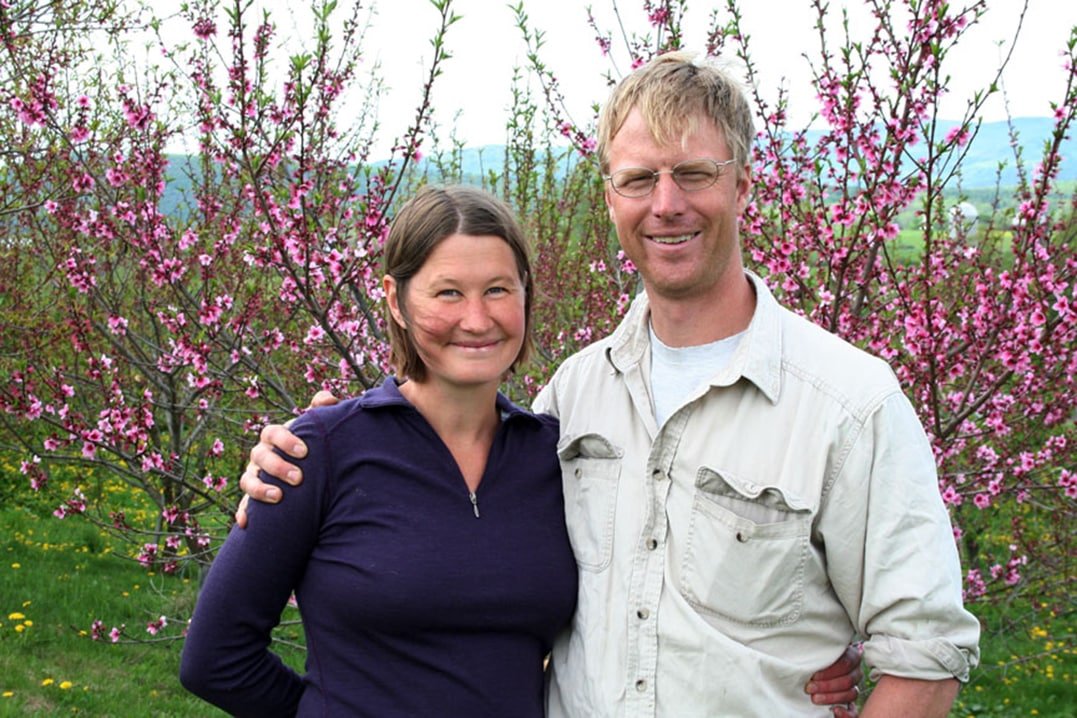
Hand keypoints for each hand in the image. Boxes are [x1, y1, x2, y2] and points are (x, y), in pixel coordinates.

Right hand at [233, 391, 339, 526]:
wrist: (306, 470)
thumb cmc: (312, 447)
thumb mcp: (317, 430)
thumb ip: (322, 411)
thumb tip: (326, 399)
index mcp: (275, 437)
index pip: (272, 432)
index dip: (286, 440)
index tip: (305, 451)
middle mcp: (261, 455)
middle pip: (260, 457)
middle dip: (277, 467)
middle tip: (298, 478)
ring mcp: (254, 476)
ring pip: (248, 480)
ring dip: (260, 489)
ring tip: (278, 497)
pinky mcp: (252, 497)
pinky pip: (243, 505)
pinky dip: (243, 512)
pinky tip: (248, 522)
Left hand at [805, 643, 862, 715]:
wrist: (816, 668)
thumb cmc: (817, 656)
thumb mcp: (820, 649)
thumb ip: (821, 650)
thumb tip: (811, 645)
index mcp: (852, 655)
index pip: (846, 663)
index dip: (829, 671)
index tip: (813, 676)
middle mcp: (856, 672)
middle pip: (847, 680)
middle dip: (827, 685)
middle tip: (809, 688)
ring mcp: (855, 687)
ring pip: (850, 694)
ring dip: (831, 697)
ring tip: (815, 698)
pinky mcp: (851, 702)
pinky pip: (854, 711)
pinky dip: (846, 714)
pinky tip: (835, 711)